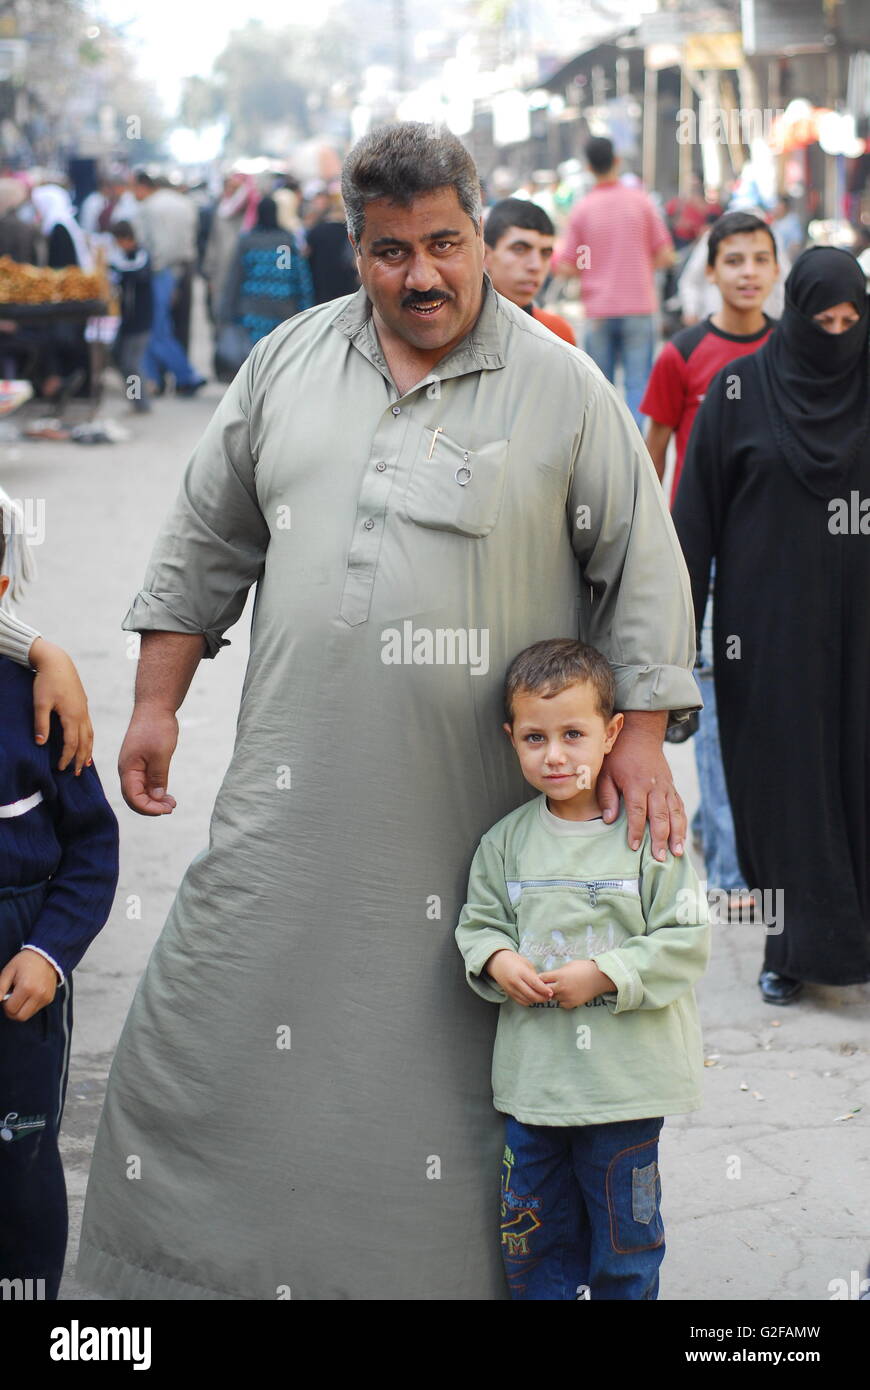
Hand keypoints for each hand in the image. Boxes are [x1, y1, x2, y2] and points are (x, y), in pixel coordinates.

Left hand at [0, 950, 58, 1020]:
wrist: (46, 955)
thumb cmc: (25, 962)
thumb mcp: (9, 971)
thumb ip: (0, 988)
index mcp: (26, 987)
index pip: (11, 1009)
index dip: (5, 1005)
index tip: (6, 996)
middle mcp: (38, 995)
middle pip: (20, 1017)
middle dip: (12, 1012)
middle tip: (11, 1000)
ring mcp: (45, 998)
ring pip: (28, 1015)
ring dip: (21, 1010)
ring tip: (20, 996)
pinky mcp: (49, 999)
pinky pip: (35, 1010)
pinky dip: (29, 1006)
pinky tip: (28, 995)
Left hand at [28, 638, 93, 773]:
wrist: (57, 662)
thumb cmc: (46, 681)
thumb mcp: (40, 703)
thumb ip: (41, 724)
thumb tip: (41, 743)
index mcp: (72, 716)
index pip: (72, 744)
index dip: (66, 758)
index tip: (60, 768)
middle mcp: (82, 715)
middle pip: (85, 743)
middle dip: (81, 760)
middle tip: (77, 774)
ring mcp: (84, 710)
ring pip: (90, 736)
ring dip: (88, 751)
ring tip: (86, 764)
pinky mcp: (83, 705)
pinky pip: (90, 727)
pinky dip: (89, 739)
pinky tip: (87, 742)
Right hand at [118, 705, 178, 815]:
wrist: (154, 707)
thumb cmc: (156, 728)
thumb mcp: (161, 755)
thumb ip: (157, 777)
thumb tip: (156, 798)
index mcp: (127, 769)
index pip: (133, 798)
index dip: (148, 808)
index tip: (167, 809)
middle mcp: (127, 770)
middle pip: (134, 798)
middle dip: (151, 806)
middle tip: (171, 807)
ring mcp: (133, 766)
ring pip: (139, 791)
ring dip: (154, 800)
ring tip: (171, 802)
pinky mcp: (140, 762)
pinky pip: (144, 782)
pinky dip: (154, 790)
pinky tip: (166, 793)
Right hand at [485, 950, 553, 1005]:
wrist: (497, 962)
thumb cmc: (513, 960)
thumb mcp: (526, 963)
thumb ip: (534, 974)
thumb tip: (543, 985)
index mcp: (521, 972)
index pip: (535, 984)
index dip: (544, 990)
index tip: (551, 992)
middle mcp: (515, 982)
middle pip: (531, 995)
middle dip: (542, 998)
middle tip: (549, 997)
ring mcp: (511, 989)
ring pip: (526, 1000)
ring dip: (536, 1001)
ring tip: (543, 997)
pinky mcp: (508, 993)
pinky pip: (521, 1002)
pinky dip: (529, 1002)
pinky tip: (533, 998)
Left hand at [538, 960, 614, 1009]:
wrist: (600, 977)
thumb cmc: (584, 968)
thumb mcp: (568, 965)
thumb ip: (558, 972)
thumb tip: (549, 977)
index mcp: (559, 975)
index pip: (541, 978)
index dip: (540, 978)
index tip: (541, 977)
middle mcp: (561, 987)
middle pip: (544, 990)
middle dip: (544, 987)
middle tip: (546, 985)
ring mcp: (567, 996)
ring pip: (552, 998)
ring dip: (553, 994)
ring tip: (559, 988)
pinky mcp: (572, 1003)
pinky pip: (561, 1003)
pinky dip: (561, 1000)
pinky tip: (566, 994)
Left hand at [597, 711, 685, 860]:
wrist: (640, 736)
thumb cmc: (618, 756)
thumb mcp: (606, 773)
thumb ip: (607, 797)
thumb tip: (608, 821)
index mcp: (636, 784)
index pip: (637, 812)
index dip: (637, 830)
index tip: (635, 847)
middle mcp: (654, 787)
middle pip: (660, 816)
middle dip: (661, 839)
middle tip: (660, 858)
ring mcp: (666, 787)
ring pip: (675, 813)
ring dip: (677, 834)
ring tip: (676, 853)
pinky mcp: (672, 787)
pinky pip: (680, 807)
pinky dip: (682, 824)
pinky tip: (682, 839)